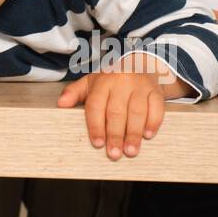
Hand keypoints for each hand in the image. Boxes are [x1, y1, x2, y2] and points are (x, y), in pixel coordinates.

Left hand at [57, 52, 187, 159]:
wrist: (138, 62)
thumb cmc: (111, 79)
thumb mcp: (91, 82)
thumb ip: (74, 93)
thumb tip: (60, 104)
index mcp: (102, 82)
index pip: (96, 105)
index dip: (96, 125)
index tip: (97, 143)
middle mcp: (121, 82)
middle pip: (117, 111)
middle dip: (115, 135)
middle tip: (114, 154)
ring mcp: (140, 85)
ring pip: (137, 111)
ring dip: (134, 133)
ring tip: (131, 151)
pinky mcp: (155, 90)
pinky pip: (156, 106)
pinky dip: (153, 122)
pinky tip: (148, 135)